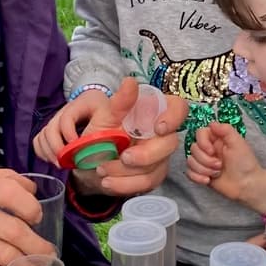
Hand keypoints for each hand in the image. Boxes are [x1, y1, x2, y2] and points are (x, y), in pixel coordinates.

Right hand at [33, 89, 108, 165]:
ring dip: (49, 152)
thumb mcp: (110, 117)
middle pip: (51, 128)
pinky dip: (42, 152)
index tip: (76, 146)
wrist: (98, 104)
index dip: (69, 134)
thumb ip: (103, 131)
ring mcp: (55, 120)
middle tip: (65, 161)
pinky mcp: (51, 129)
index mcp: (79, 105)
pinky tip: (53, 160)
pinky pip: (39, 141)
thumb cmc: (105, 112)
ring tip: (60, 164)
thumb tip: (92, 151)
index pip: (67, 118)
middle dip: (56, 147)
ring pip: (42, 135)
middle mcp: (63, 112)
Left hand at [38, 79, 187, 196]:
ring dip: (127, 172)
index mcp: (153, 112)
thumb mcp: (105, 117)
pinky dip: (124, 185)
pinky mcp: (153, 175)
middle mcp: (161, 133)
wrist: (87, 161)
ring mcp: (159, 156)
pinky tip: (107, 182)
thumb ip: (120, 102)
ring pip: (157, 167)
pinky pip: (147, 184)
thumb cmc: (101, 133)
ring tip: (102, 170)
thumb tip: (130, 81)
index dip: (174, 117)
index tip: (158, 127)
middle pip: (170, 144)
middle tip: (122, 157)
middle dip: (146, 155)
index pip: (178, 107)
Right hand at [186, 121, 265, 212]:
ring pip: (190, 161)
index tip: (212, 151)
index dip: (202, 143)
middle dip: (205, 160)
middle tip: (220, 165)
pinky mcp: (202, 174)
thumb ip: (225, 130)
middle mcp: (209, 149)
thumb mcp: (238, 142)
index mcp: (217, 139)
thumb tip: (211, 123)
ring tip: (217, 173)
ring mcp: (205, 162)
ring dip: (203, 169)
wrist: (247, 185)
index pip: (200, 133)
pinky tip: (208, 180)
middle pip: (193, 148)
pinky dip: (197, 177)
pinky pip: (189, 173)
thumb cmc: (246, 164)